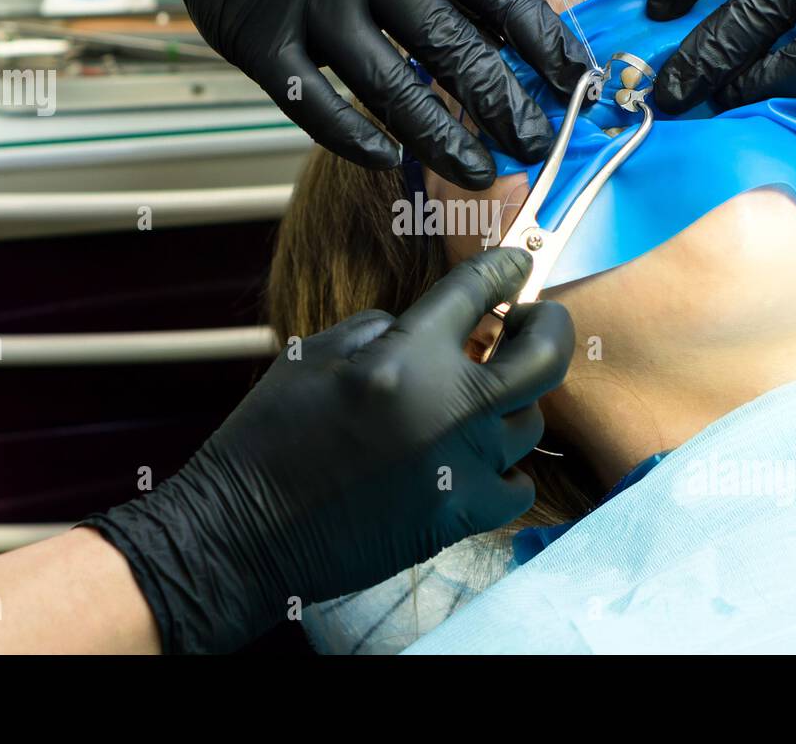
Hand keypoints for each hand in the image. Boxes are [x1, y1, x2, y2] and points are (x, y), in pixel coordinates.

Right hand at [84, 249, 574, 652]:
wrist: (247, 531)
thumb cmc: (270, 437)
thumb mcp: (313, 355)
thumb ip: (380, 329)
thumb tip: (427, 326)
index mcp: (403, 356)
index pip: (477, 292)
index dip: (504, 268)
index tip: (515, 263)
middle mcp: (446, 406)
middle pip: (544, 356)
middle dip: (549, 325)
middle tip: (531, 320)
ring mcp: (461, 466)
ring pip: (530, 422)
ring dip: (512, 402)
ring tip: (484, 397)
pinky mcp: (460, 517)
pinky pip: (517, 483)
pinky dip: (506, 467)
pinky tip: (480, 458)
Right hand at [118, 0, 589, 188]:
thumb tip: (527, 53)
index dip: (542, 44)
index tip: (574, 87)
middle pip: (449, 45)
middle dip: (504, 104)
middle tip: (539, 145)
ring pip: (388, 86)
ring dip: (442, 138)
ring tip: (480, 171)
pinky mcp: (259, 39)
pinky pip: (316, 106)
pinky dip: (358, 140)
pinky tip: (392, 162)